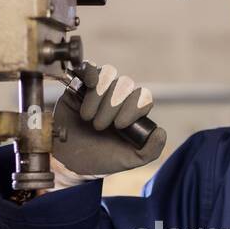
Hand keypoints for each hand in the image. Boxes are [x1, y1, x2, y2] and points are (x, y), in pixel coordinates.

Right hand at [50, 62, 166, 178]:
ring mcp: (99, 90)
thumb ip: (149, 151)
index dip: (133, 107)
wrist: (68, 160)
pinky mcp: (79, 85)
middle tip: (99, 127)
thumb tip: (161, 132)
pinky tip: (91, 84)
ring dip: (98, 98)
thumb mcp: (128, 160)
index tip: (120, 125)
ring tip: (88, 118)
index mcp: (132, 112)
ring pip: (108, 76)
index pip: (142, 97)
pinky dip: (92, 72)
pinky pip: (89, 67)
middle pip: (124, 85)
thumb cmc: (99, 159)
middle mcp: (118, 98)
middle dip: (112, 107)